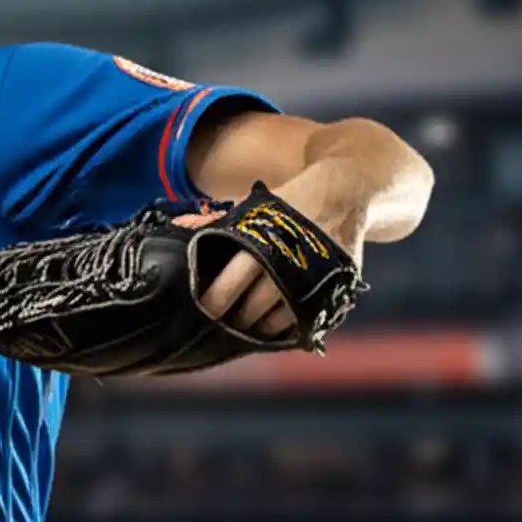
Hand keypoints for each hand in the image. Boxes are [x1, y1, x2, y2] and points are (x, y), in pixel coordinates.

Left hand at [172, 185, 358, 340]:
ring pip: (277, 321)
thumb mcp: (251, 208)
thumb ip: (217, 224)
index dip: (213, 303)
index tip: (202, 311)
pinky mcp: (334, 291)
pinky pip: (304, 322)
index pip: (229, 287)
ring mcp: (313, 282)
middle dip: (234, 320)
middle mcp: (286, 267)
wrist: (343, 194)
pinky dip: (286, 328)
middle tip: (223, 323)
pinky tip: (275, 325)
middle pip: (251, 309)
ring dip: (259, 327)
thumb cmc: (287, 204)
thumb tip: (179, 229)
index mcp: (260, 246)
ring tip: (248, 326)